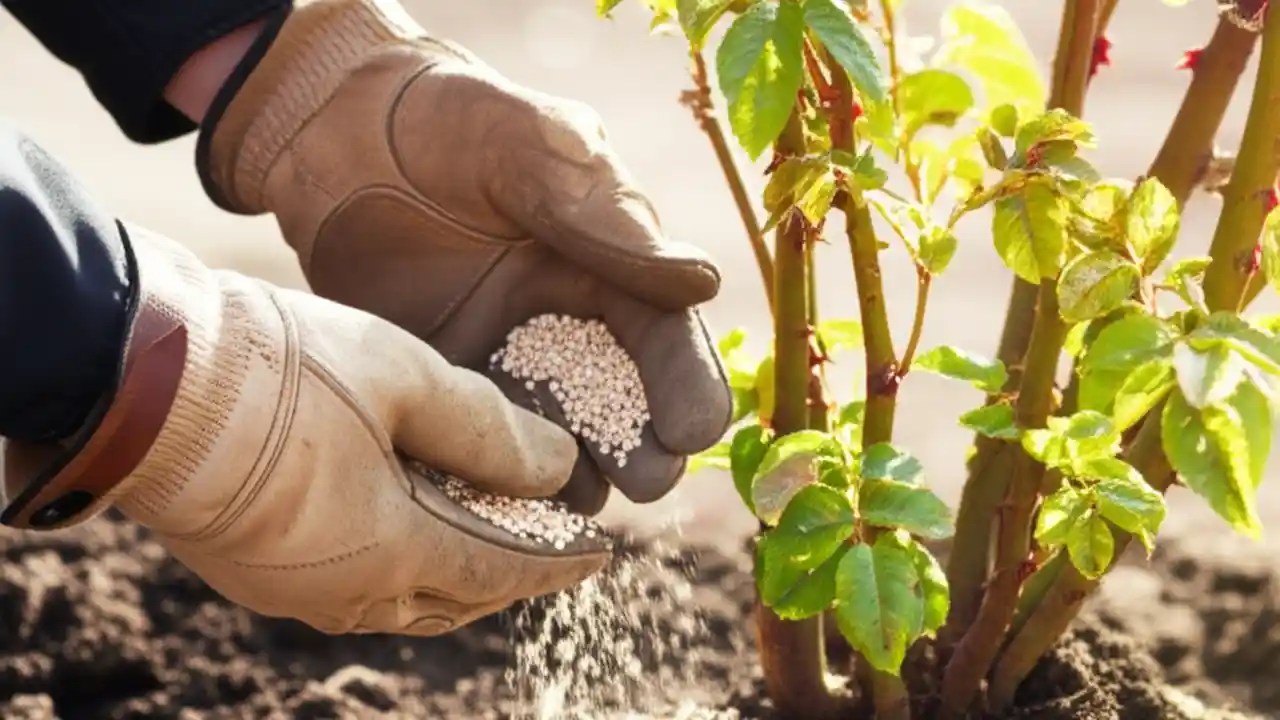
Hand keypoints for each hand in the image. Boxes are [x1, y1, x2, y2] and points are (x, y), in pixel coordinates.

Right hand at [1, 224, 606, 635]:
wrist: (141, 378)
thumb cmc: (278, 372)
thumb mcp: (406, 381)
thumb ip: (491, 430)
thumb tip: (558, 468)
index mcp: (390, 554)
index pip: (500, 573)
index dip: (557, 562)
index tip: (600, 554)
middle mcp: (342, 593)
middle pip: (452, 598)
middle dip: (507, 575)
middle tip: (546, 545)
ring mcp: (289, 590)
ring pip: (397, 600)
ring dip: (449, 573)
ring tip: (482, 535)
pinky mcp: (251, 571)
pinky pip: (347, 588)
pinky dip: (395, 563)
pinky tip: (401, 523)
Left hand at [199, 0, 731, 512]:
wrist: (342, 131)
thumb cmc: (455, 122)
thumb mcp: (536, 152)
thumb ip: (606, 218)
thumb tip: (702, 282)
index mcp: (611, 269)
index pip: (665, 338)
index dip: (688, 385)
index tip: (697, 431)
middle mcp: (566, 327)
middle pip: (617, 405)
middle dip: (640, 448)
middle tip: (647, 485)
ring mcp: (502, 362)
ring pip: (547, 439)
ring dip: (564, 477)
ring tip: (570, 511)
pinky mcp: (438, 385)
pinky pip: (468, 442)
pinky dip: (480, 477)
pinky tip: (487, 507)